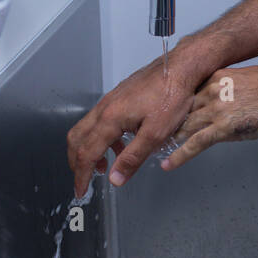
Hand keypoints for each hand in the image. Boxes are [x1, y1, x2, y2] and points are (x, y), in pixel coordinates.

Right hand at [67, 50, 208, 197]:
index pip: (86, 153)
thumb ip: (133, 158)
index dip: (81, 176)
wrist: (180, 67)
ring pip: (86, 128)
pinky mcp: (119, 97)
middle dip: (76, 162)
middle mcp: (105, 107)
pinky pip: (99, 120)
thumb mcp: (156, 133)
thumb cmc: (172, 96)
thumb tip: (115, 179)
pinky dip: (101, 138)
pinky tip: (120, 145)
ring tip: (103, 166)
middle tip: (83, 179)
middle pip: (77, 139)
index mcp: (110, 118)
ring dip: (89, 150)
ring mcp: (110, 100)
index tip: (80, 191)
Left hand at [160, 65, 257, 172]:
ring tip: (154, 150)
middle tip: (153, 133)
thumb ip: (232, 83)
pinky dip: (179, 155)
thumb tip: (227, 89)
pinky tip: (168, 164)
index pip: (188, 91)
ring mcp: (217, 109)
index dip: (175, 104)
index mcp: (219, 76)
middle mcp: (213, 90)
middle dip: (167, 123)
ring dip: (168, 140)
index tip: (165, 112)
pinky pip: (195, 143)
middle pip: (182, 109)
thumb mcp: (251, 76)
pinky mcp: (224, 127)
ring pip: (184, 126)